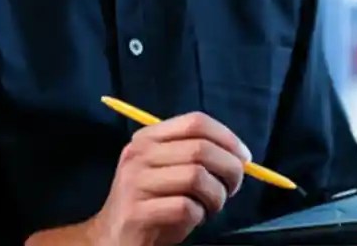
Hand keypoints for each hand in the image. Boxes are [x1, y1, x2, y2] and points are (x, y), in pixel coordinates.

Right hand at [86, 111, 250, 245]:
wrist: (112, 238)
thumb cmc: (152, 203)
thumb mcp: (169, 170)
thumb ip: (195, 156)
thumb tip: (240, 156)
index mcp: (148, 138)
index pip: (196, 121)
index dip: (228, 137)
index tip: (244, 158)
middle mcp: (139, 155)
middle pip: (201, 149)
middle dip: (229, 170)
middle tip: (233, 188)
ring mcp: (135, 183)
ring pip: (196, 177)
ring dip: (216, 196)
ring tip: (210, 207)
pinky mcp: (137, 212)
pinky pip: (185, 207)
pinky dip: (199, 215)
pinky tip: (193, 219)